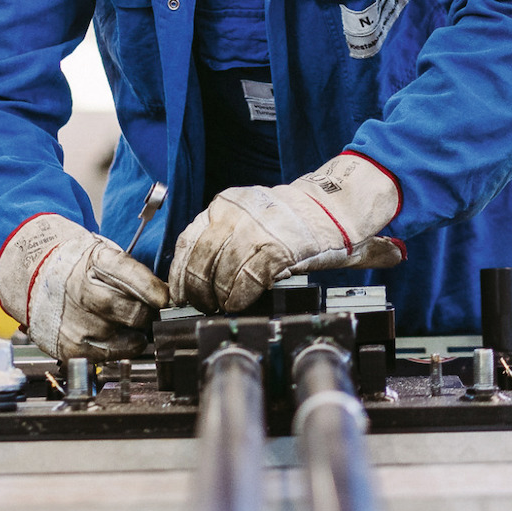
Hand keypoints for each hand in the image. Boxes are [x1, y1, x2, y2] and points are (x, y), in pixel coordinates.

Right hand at [0, 213, 169, 361]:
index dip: (152, 289)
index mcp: (94, 262)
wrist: (34, 279)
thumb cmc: (78, 268)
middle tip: (146, 312)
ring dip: (137, 334)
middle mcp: (82, 292)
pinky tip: (117, 336)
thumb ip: (132, 275)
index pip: (129, 275)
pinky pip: (112, 354)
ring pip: (128, 339)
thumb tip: (167, 298)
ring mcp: (75, 322)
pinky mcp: (71, 347)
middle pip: (133, 313)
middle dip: (147, 315)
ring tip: (128, 324)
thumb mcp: (103, 256)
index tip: (165, 299)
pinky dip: (122, 348)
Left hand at [167, 153, 402, 314]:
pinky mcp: (278, 248)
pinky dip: (239, 296)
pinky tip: (239, 303)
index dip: (179, 273)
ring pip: (221, 271)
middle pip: (200, 258)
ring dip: (218, 296)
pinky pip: (247, 279)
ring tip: (221, 306)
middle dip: (196, 289)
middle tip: (200, 306)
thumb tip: (194, 277)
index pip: (187, 240)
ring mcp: (256, 230)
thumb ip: (222, 238)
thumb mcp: (247, 217)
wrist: (333, 209)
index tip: (178, 294)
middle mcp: (236, 212)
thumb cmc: (290, 221)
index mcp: (224, 204)